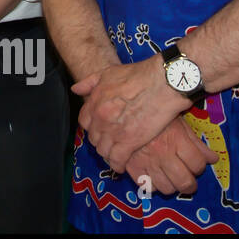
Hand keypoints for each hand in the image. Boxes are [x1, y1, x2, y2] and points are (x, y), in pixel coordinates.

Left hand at [73, 59, 191, 171]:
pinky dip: (117, 165)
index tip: (100, 129)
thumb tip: (76, 89)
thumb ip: (89, 82)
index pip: (85, 122)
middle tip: (110, 143)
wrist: (162, 83)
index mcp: (95, 102)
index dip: (92, 127)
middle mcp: (100, 118)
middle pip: (94, 138)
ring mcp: (113, 131)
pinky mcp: (129, 142)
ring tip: (116, 155)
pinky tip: (121, 166)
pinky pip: (117, 159)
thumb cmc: (139, 75)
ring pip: (103, 150)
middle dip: (100, 141)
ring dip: (108, 154)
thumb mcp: (108, 73)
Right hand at [122, 116, 218, 195]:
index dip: (200, 166)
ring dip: (172, 185)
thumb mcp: (178, 122)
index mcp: (176, 139)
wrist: (123, 109)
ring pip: (167, 188)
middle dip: (190, 184)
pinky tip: (153, 176)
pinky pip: (146, 186)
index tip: (196, 164)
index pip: (198, 164)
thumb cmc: (154, 114)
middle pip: (184, 182)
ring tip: (170, 178)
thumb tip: (213, 159)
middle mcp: (163, 153)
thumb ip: (196, 142)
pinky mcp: (131, 166)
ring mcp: (146, 161)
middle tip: (188, 180)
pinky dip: (152, 184)